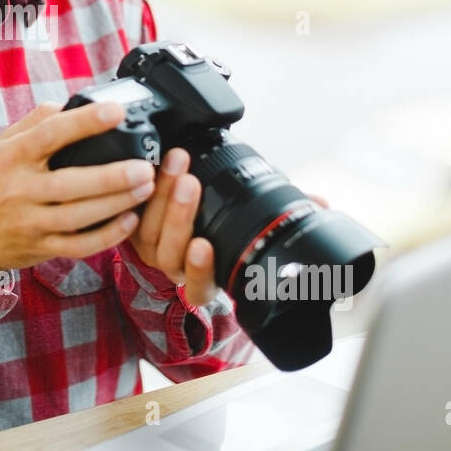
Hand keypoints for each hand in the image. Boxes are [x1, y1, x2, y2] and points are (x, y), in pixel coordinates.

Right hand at [0, 101, 156, 274]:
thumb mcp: (3, 145)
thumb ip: (36, 122)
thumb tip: (71, 104)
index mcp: (12, 156)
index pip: (50, 134)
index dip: (84, 122)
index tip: (116, 111)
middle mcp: (20, 189)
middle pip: (70, 183)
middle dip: (112, 176)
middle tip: (145, 167)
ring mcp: (30, 221)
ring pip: (78, 216)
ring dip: (116, 204)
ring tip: (147, 188)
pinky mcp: (40, 247)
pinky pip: (78, 245)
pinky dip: (106, 236)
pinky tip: (129, 221)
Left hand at [127, 150, 334, 308]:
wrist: (183, 206)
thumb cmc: (224, 221)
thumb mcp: (253, 219)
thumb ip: (286, 214)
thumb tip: (320, 204)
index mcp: (205, 277)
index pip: (199, 287)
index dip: (200, 269)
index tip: (204, 245)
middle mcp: (175, 267)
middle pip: (169, 250)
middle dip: (180, 214)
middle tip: (191, 182)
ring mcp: (150, 248)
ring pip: (148, 229)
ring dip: (162, 194)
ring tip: (177, 162)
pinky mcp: (130, 226)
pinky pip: (131, 212)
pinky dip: (143, 188)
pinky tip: (153, 166)